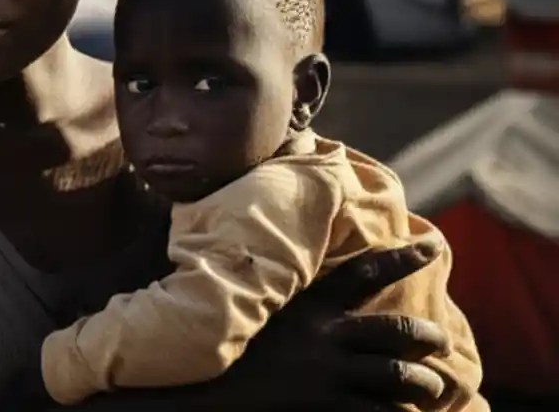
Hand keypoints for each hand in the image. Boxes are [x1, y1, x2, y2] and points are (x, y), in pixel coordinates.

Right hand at [217, 240, 448, 410]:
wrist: (200, 395)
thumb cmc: (225, 357)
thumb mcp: (254, 318)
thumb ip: (287, 306)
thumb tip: (309, 298)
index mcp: (308, 309)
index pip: (362, 272)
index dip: (403, 257)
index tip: (435, 244)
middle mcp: (324, 338)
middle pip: (399, 330)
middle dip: (428, 336)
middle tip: (439, 342)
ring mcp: (329, 376)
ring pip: (402, 377)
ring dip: (422, 386)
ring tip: (426, 391)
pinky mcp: (329, 409)